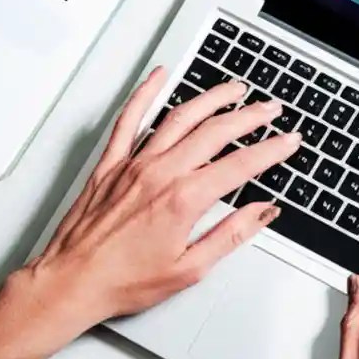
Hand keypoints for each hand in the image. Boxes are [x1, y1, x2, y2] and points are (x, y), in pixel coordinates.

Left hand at [0, 69, 300, 358]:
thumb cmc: (122, 282)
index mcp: (183, 199)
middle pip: (216, 131)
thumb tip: (261, 212)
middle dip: (250, 116)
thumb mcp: (189, 269)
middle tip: (271, 109)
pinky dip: (145, 92)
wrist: (70, 283)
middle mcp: (160, 173)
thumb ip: (230, 235)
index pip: (240, 164)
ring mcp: (134, 164)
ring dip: (212, 98)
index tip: (288, 141)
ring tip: (234, 89)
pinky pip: (129, 119)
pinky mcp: (111, 164)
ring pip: (180, 117)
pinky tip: (159, 76)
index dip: (271, 150)